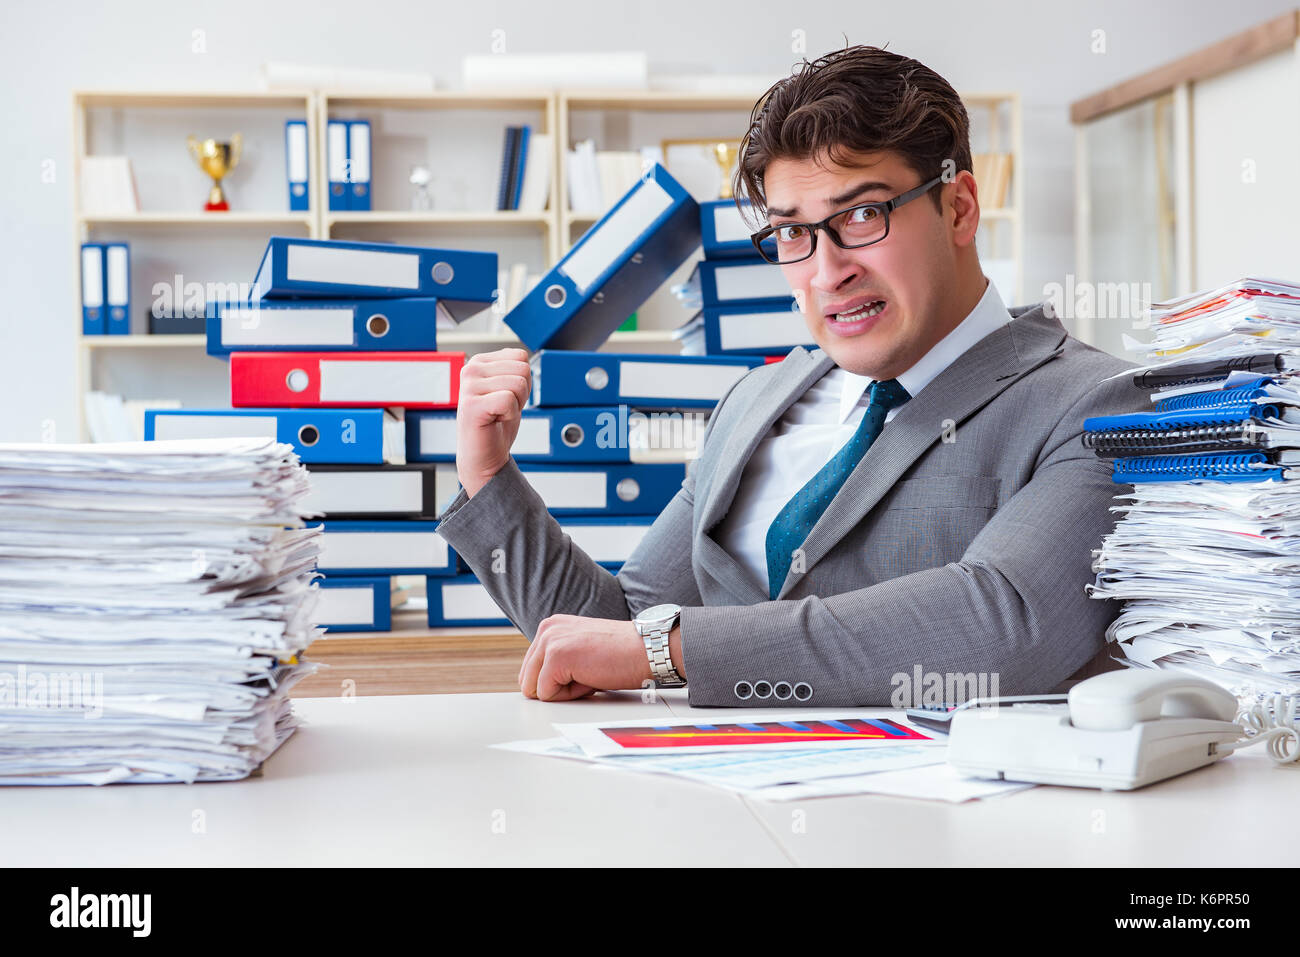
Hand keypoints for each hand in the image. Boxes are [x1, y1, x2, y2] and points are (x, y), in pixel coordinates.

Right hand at [455, 347, 531, 497]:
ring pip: (518, 384)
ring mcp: (469, 387)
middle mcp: (471, 370)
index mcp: (479, 362)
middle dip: (522, 393)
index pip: (521, 356)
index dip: (523, 380)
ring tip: (498, 414)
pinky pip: (509, 400)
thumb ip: (513, 369)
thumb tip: (523, 357)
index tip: (507, 396)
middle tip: (503, 408)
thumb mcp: (507, 388)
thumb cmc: (495, 424)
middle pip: (522, 369)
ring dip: (516, 405)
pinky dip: (510, 415)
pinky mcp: (472, 406)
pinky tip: (495, 420)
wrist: (483, 455)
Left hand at [518, 615, 655, 700]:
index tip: (584, 669)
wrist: (648, 650)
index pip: (530, 670)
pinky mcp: (556, 657)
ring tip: (590, 674)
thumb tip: (537, 689)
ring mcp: (550, 641)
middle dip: (556, 688)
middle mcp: (546, 629)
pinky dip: (571, 695)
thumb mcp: (581, 651)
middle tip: (587, 674)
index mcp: (550, 627)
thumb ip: (556, 663)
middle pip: (528, 680)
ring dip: (563, 692)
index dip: (557, 682)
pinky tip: (592, 677)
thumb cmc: (621, 655)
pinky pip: (547, 695)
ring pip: (535, 689)